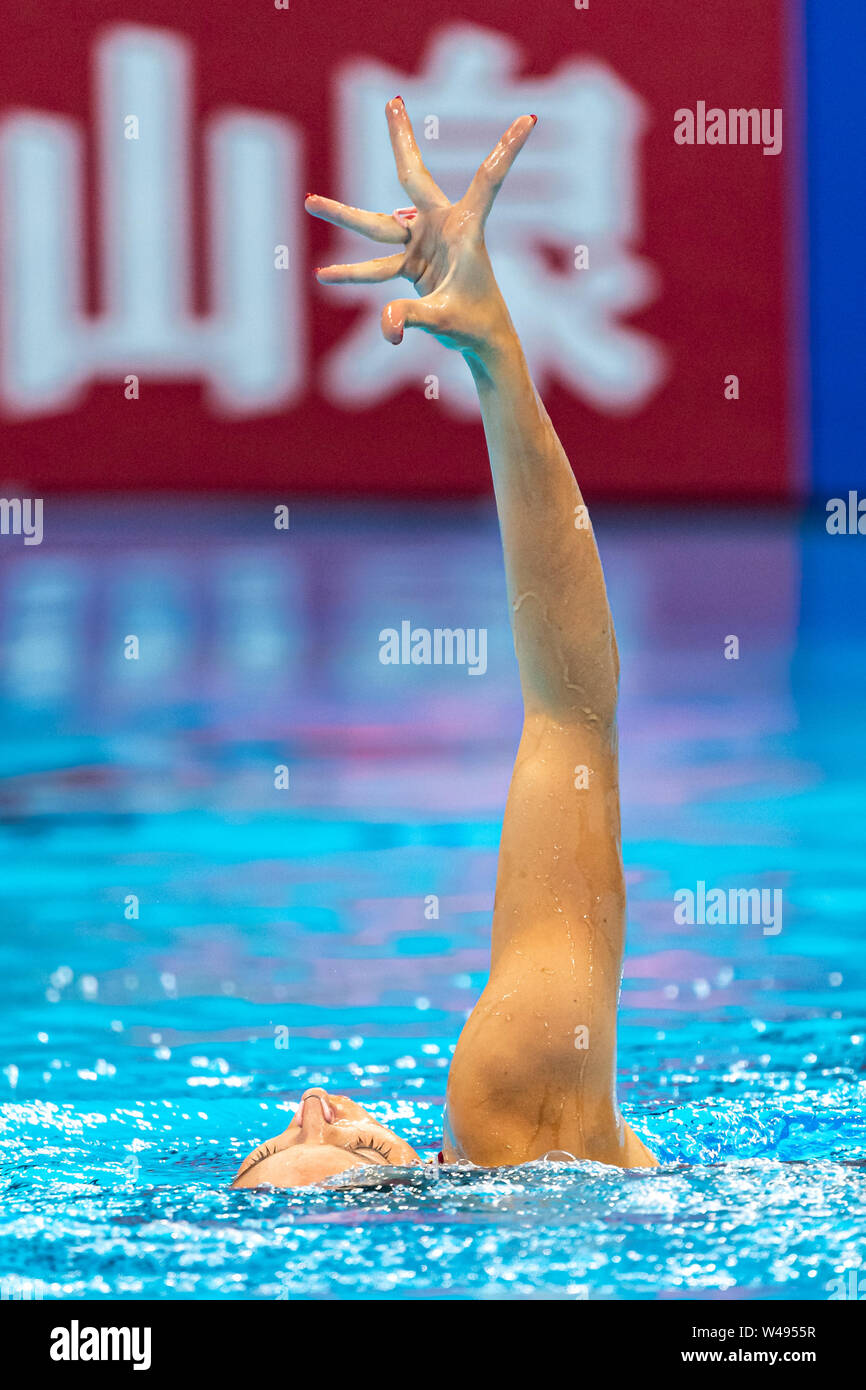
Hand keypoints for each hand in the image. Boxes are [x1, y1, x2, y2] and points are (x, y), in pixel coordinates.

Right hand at [305, 97, 535, 363]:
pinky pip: (376, 265)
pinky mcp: (412, 262)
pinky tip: (324, 275)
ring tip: (309, 203)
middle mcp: (443, 227)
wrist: (482, 342)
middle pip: (413, 177)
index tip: (529, 119)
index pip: (488, 180)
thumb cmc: (476, 325)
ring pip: (377, 225)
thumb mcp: (443, 321)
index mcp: (466, 229)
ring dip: (343, 216)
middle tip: (391, 101)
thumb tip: (386, 327)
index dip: (507, 150)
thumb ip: (411, 318)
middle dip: (400, 139)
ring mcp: (424, 243)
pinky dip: (351, 274)